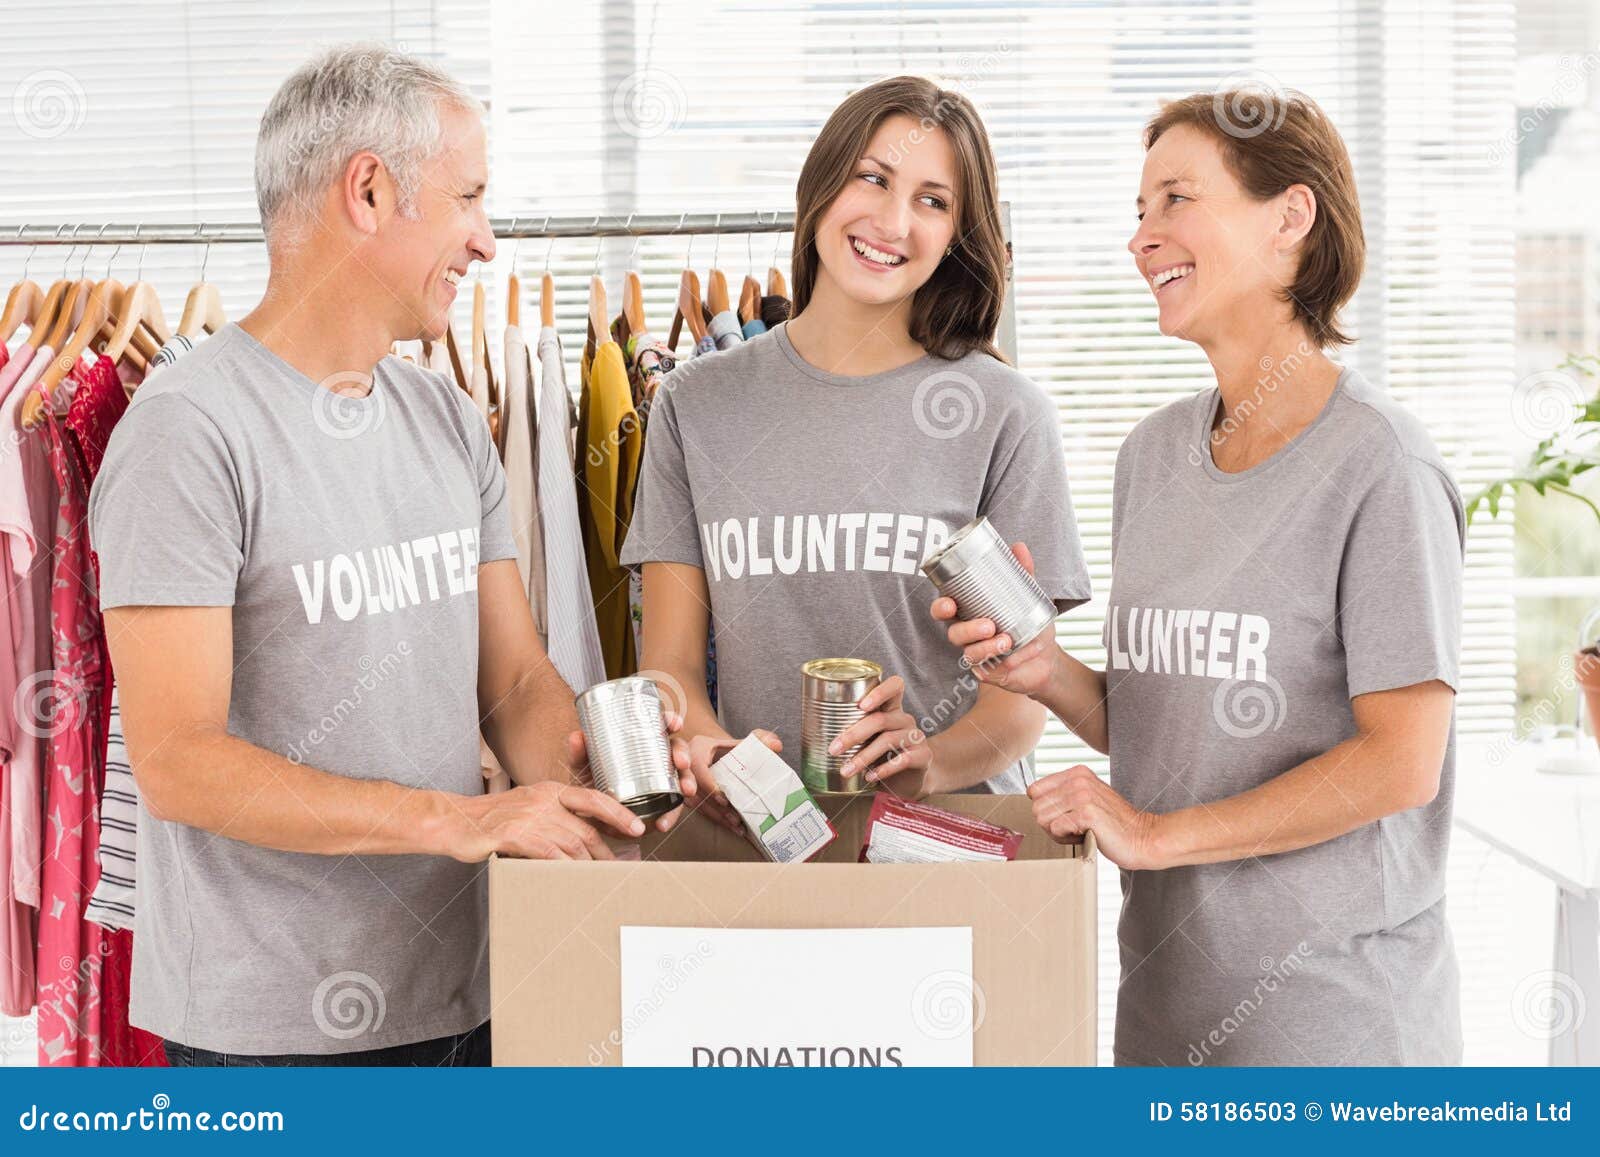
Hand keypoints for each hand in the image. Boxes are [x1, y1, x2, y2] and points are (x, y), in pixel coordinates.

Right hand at [443, 780, 647, 861]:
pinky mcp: (512, 834)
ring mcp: (528, 816)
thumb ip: (557, 818)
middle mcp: (542, 799)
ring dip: (589, 865)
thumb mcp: (529, 808)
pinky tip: (571, 879)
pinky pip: (548, 854)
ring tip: (599, 880)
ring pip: (571, 843)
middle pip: (585, 828)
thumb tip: (587, 839)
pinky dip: (563, 868)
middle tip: (619, 869)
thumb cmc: (494, 819)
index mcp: (550, 790)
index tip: (637, 828)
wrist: (454, 821)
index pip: (593, 798)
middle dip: (607, 852)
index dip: (618, 813)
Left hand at [567, 711, 698, 833]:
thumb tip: (577, 736)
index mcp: (639, 741)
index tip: (675, 724)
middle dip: (683, 753)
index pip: (658, 726)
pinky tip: (662, 823)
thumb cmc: (588, 782)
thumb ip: (579, 754)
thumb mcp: (582, 767)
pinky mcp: (661, 803)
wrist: (586, 815)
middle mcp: (654, 758)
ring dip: (687, 782)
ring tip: (685, 792)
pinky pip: (672, 807)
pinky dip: (670, 815)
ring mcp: (661, 780)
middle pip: (676, 748)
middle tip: (681, 763)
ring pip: (682, 776)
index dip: (670, 721)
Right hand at [685, 730, 782, 833]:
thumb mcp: (740, 742)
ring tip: (736, 825)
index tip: (724, 799)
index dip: (709, 784)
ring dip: (716, 815)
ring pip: (695, 802)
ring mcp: (683, 782)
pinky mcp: (686, 795)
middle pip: (695, 789)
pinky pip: (698, 809)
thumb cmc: (727, 748)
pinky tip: (730, 826)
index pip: (698, 766)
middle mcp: (686, 765)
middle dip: (714, 806)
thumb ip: (759, 740)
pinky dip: (715, 818)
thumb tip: (776, 745)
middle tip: (734, 818)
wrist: (712, 755)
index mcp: (698, 747)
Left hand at [829, 674, 933, 787]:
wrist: (911, 780)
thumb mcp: (869, 740)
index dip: (879, 692)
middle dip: (853, 734)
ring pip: (888, 740)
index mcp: (892, 709)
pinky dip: (883, 770)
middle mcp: (905, 719)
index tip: (860, 705)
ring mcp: (916, 737)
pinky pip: (903, 760)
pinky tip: (869, 777)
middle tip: (834, 749)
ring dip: (863, 757)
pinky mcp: (923, 756)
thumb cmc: (884, 756)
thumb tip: (815, 735)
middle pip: (880, 719)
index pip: (895, 686)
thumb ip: (853, 733)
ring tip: (846, 770)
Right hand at [931, 541, 1062, 700]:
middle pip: (953, 632)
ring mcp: (975, 653)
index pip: (946, 608)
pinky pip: (982, 667)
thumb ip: (1023, 572)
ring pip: (967, 651)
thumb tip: (1018, 546)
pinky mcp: (985, 672)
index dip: (941, 606)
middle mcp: (968, 633)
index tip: (949, 603)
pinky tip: (1009, 651)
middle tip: (987, 625)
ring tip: (1005, 640)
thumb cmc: (1031, 625)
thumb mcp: (1029, 596)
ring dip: (983, 645)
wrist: (1048, 658)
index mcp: (970, 612)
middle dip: (965, 628)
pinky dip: (997, 658)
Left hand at [1027, 765, 1164, 869]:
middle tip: (1075, 828)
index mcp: (1077, 772)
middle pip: (1036, 807)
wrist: (1144, 838)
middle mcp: (1078, 779)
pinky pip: (1056, 829)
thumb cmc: (1113, 825)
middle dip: (1051, 824)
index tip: (1067, 817)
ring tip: (1081, 832)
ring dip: (1058, 833)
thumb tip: (1031, 799)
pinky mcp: (1087, 813)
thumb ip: (1063, 795)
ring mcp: (1083, 794)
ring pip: (1043, 819)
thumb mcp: (1086, 799)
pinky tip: (1085, 836)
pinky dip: (1067, 839)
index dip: (1047, 810)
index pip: (1034, 791)